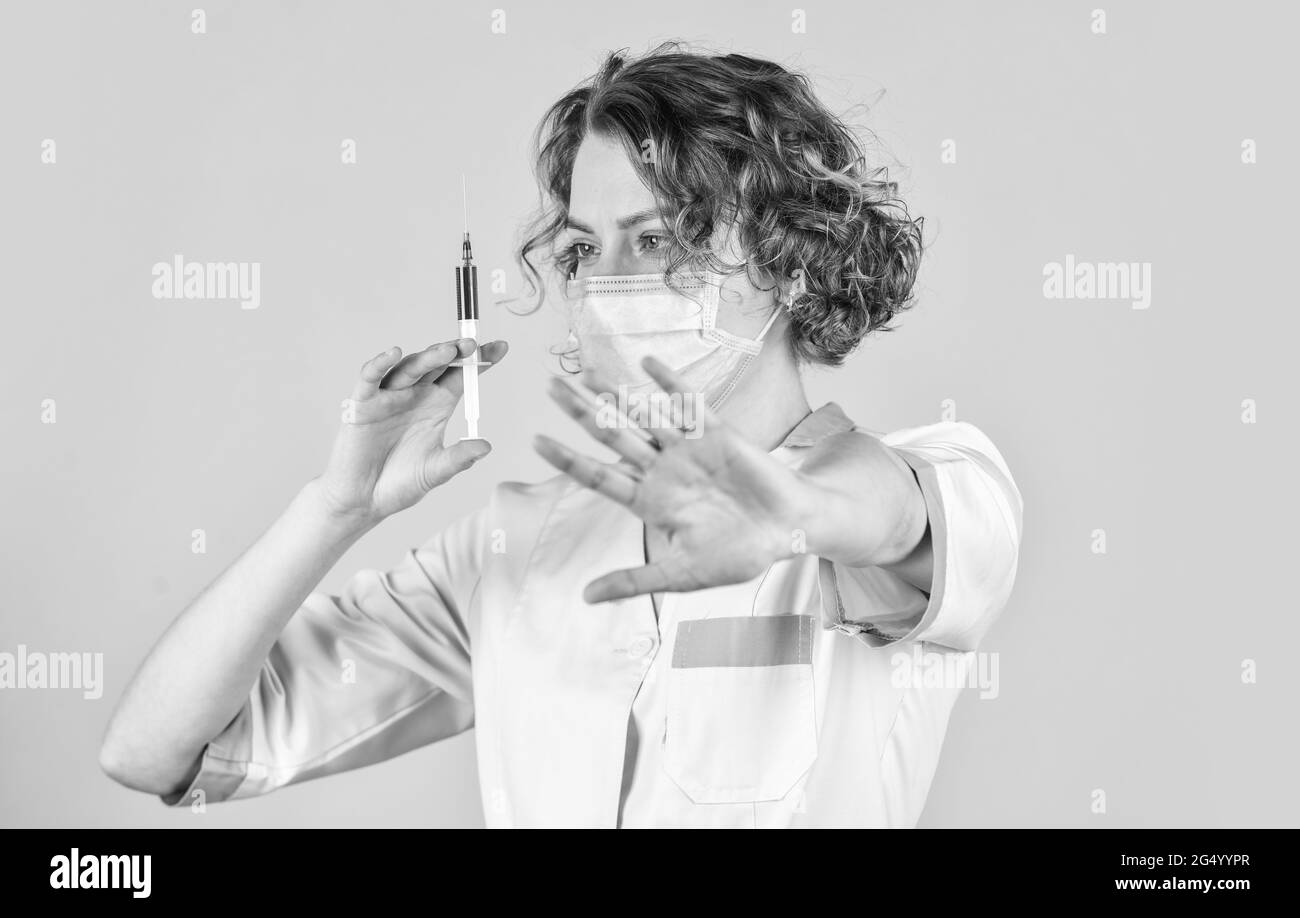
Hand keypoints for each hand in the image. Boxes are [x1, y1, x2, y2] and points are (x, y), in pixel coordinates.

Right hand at [315, 338, 507, 525]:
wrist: (365, 501)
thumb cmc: (400, 483)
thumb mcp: (436, 471)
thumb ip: (459, 458)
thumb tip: (486, 446)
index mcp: (437, 405)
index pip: (460, 376)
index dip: (479, 362)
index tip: (501, 347)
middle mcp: (415, 395)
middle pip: (437, 365)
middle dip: (455, 353)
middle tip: (472, 344)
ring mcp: (389, 397)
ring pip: (409, 368)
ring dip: (428, 357)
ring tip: (447, 350)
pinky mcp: (362, 404)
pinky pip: (370, 379)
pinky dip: (379, 364)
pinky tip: (392, 353)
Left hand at [533, 356, 807, 602]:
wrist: (789, 532)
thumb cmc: (740, 555)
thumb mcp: (681, 574)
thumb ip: (633, 582)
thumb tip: (584, 598)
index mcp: (650, 502)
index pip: (598, 476)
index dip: (567, 459)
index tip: (535, 441)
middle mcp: (663, 470)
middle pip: (612, 436)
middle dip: (580, 412)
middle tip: (551, 386)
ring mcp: (688, 450)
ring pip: (643, 415)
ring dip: (615, 393)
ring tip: (586, 370)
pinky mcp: (717, 434)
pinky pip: (689, 404)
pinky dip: (669, 384)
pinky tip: (647, 363)